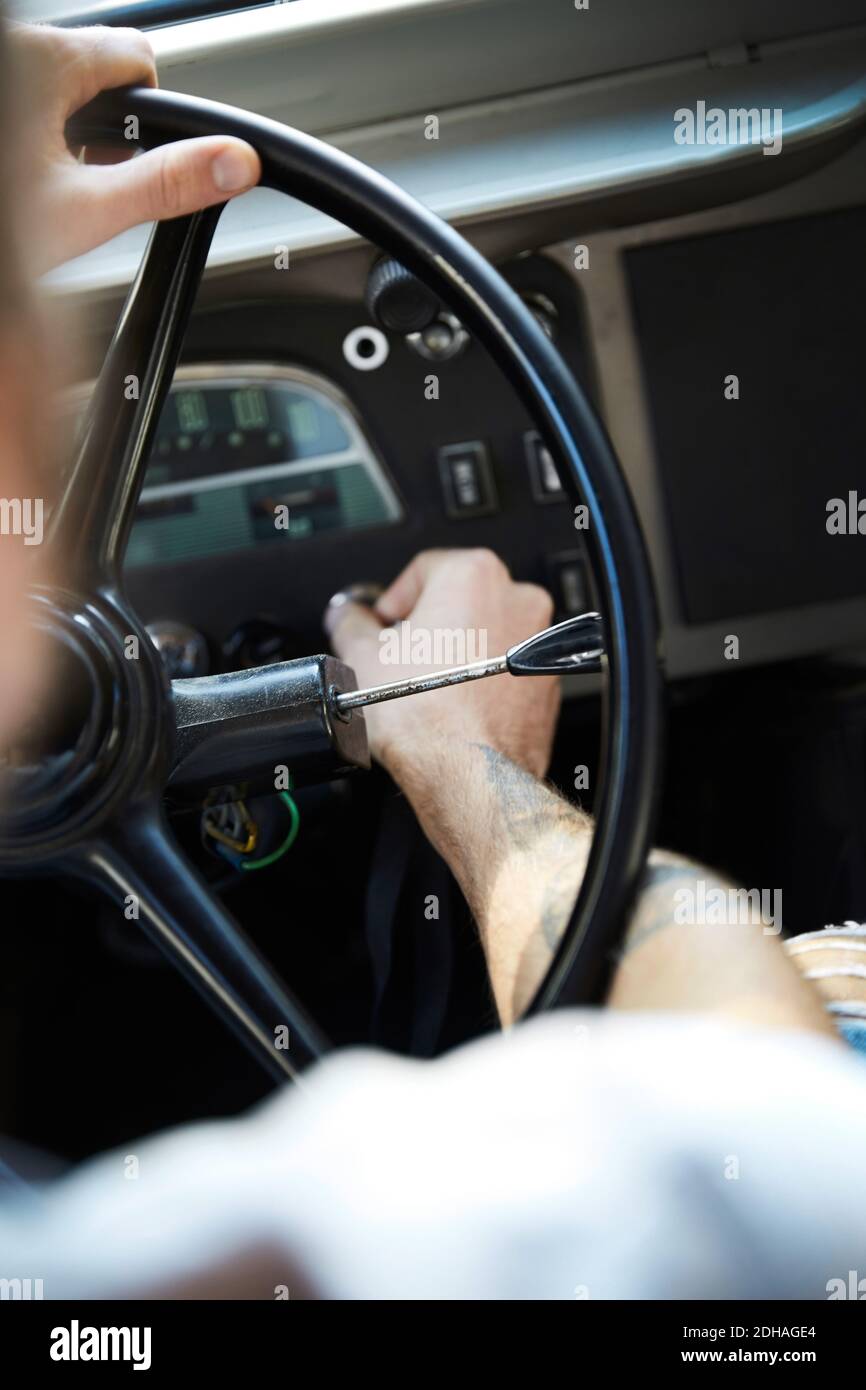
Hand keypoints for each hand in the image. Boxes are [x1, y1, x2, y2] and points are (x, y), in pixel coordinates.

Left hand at [12, 23, 260, 271]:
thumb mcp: (86, 210)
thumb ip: (167, 184)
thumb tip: (235, 163)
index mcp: (45, 62)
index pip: (137, 58)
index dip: (151, 113)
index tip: (131, 157)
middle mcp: (17, 51)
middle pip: (96, 70)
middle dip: (104, 126)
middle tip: (82, 182)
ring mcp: (2, 75)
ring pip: (56, 86)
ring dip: (66, 131)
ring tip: (44, 185)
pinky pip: (28, 99)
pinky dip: (35, 134)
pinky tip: (22, 181)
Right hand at [325, 548, 558, 782]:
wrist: (467, 770)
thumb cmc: (425, 713)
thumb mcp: (361, 656)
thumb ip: (350, 622)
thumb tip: (346, 618)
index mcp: (474, 573)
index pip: (423, 570)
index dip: (393, 602)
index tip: (381, 628)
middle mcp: (517, 597)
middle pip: (459, 599)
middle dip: (427, 626)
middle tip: (399, 659)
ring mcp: (538, 640)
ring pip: (486, 632)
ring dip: (456, 651)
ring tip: (426, 685)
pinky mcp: (548, 679)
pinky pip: (506, 665)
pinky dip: (483, 677)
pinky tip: (455, 703)